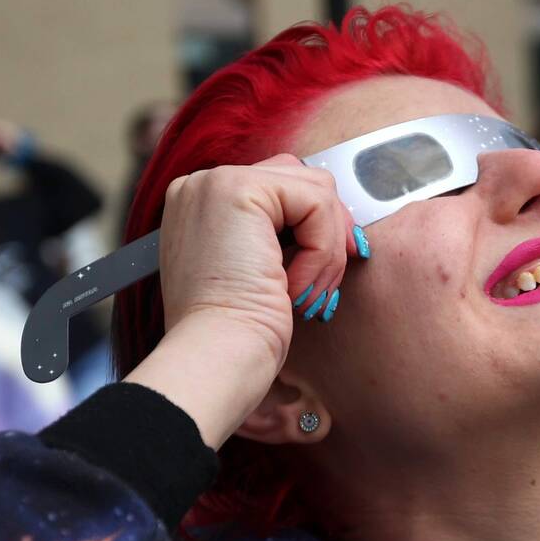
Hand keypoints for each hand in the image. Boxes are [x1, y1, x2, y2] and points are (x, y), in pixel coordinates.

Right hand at [124, 157, 360, 445]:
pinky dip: (322, 251)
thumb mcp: (259, 275)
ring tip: (308, 296)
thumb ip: (279, 238)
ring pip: (315, 190)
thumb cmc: (237, 336)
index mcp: (201, 206)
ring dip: (327, 249)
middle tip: (327, 286)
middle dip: (329, 232)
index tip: (328, 273)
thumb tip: (338, 222)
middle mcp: (202, 185)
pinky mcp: (240, 190)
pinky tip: (295, 289)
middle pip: (301, 180)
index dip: (315, 227)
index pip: (280, 190)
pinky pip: (316, 203)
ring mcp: (216, 183)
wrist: (215, 360)